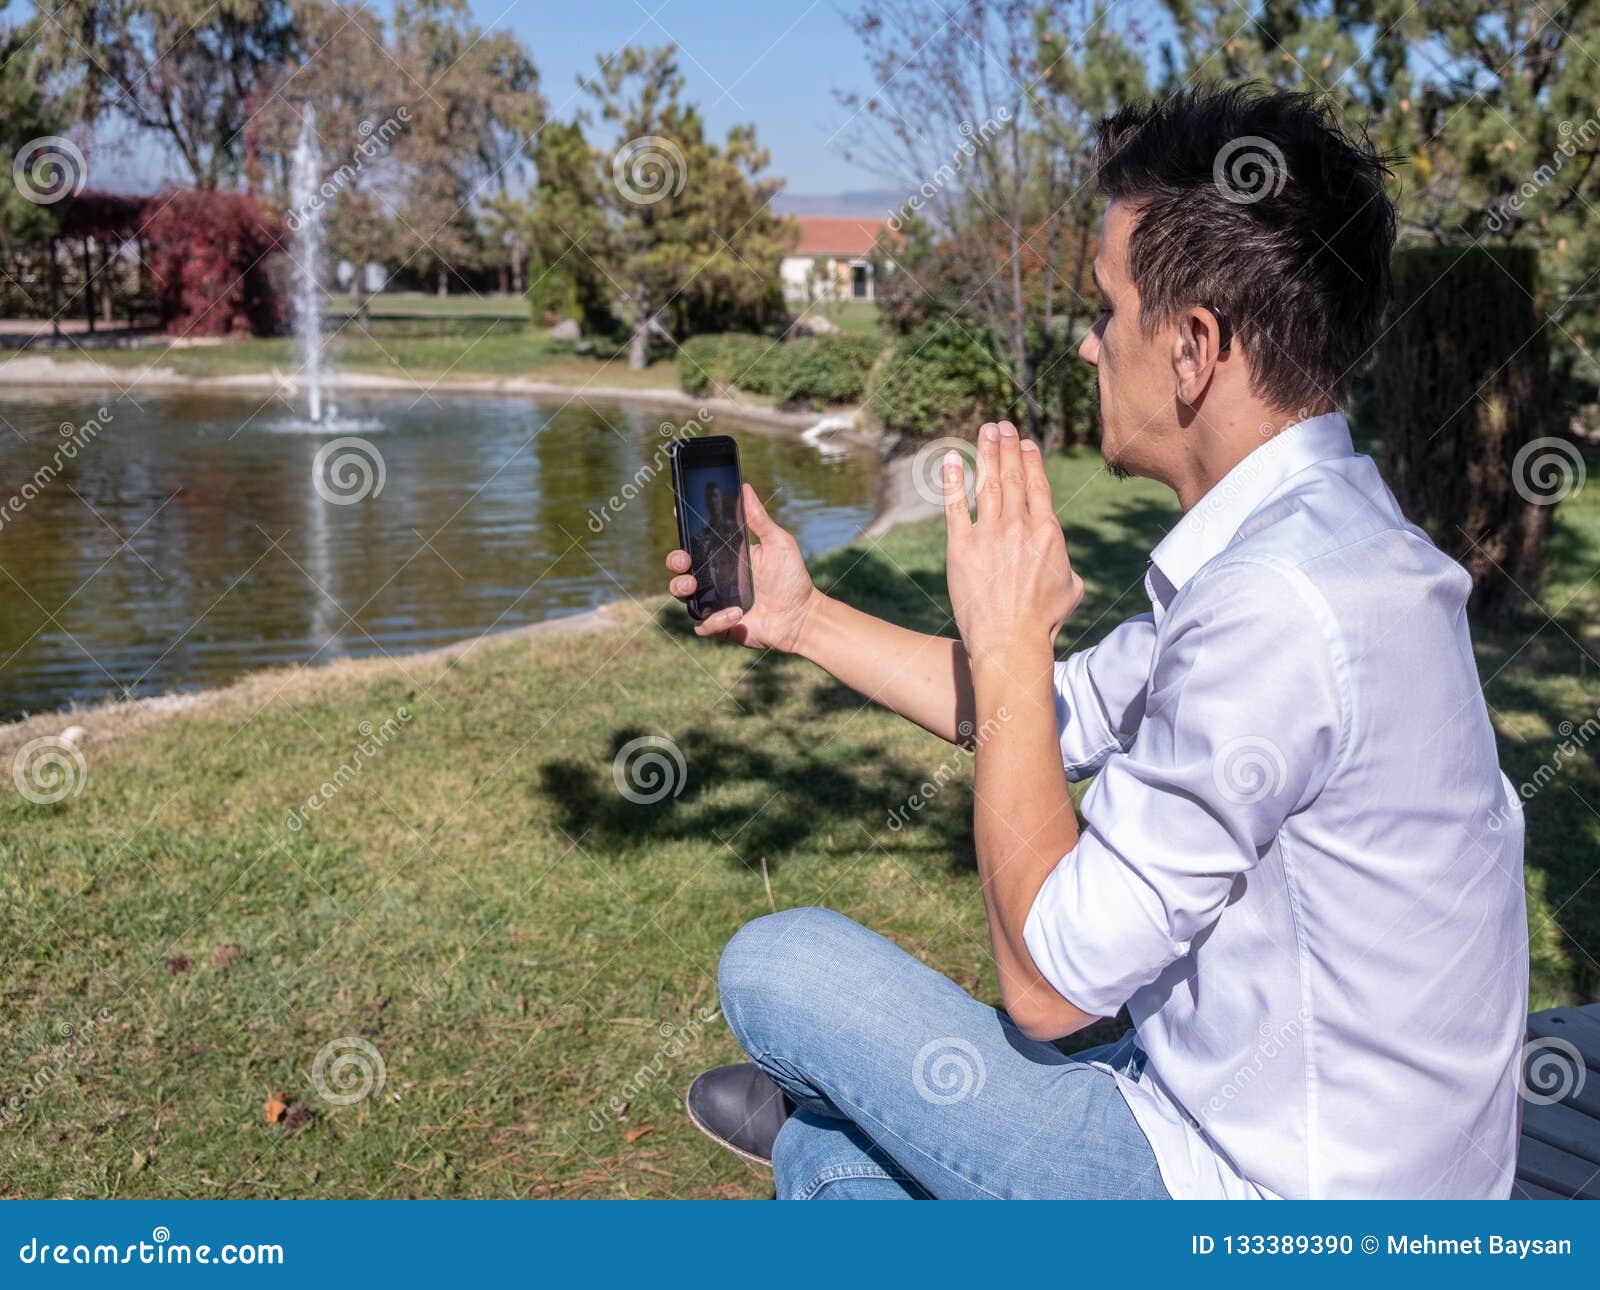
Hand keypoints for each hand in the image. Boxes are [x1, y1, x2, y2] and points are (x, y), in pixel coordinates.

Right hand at [666, 483, 821, 651]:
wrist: (802, 616)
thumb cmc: (792, 578)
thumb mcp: (778, 543)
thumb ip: (759, 519)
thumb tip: (745, 487)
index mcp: (725, 555)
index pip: (697, 539)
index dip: (684, 526)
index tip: (679, 513)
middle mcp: (714, 577)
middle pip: (680, 567)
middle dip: (674, 560)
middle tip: (684, 560)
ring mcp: (714, 602)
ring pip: (681, 594)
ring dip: (680, 587)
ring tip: (692, 584)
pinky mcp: (720, 625)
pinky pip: (703, 625)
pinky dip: (714, 620)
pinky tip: (736, 613)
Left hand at [943, 421, 1082, 664]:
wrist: (1010, 641)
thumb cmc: (1043, 621)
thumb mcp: (1072, 589)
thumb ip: (1066, 564)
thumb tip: (1063, 561)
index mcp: (1048, 533)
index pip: (1038, 486)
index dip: (1030, 460)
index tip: (1024, 443)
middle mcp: (1019, 527)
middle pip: (1013, 477)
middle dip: (1007, 447)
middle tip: (1001, 425)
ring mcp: (989, 535)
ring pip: (988, 484)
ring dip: (986, 453)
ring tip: (985, 431)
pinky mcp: (961, 547)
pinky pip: (955, 507)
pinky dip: (952, 481)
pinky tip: (950, 460)